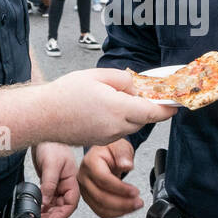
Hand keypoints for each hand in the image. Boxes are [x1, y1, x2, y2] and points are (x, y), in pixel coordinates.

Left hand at [31, 141, 80, 217]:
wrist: (43, 135)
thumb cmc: (52, 145)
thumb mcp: (51, 166)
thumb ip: (49, 185)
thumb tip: (45, 202)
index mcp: (73, 181)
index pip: (71, 203)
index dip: (62, 214)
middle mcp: (67, 184)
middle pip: (63, 206)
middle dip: (52, 214)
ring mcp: (58, 184)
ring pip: (55, 204)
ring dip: (46, 210)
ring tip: (36, 213)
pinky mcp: (49, 182)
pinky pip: (48, 197)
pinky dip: (42, 203)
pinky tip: (36, 205)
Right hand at [45, 68, 172, 145]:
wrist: (41, 116)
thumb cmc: (65, 94)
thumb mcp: (97, 75)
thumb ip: (123, 79)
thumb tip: (136, 87)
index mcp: (118, 109)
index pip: (153, 112)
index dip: (167, 108)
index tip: (175, 104)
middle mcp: (116, 126)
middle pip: (143, 120)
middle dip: (147, 108)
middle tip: (143, 93)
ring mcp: (107, 137)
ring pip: (130, 126)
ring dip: (131, 114)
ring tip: (116, 98)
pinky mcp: (98, 142)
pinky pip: (117, 131)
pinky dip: (118, 121)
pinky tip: (103, 109)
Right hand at [78, 139, 142, 217]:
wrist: (105, 154)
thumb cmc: (111, 149)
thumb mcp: (119, 145)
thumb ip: (123, 154)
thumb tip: (126, 165)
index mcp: (90, 163)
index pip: (103, 179)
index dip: (120, 188)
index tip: (135, 191)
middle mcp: (83, 177)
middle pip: (101, 196)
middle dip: (123, 203)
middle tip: (138, 202)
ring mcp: (84, 189)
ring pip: (100, 207)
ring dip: (120, 210)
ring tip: (135, 205)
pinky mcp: (89, 198)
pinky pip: (100, 211)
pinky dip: (115, 213)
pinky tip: (127, 209)